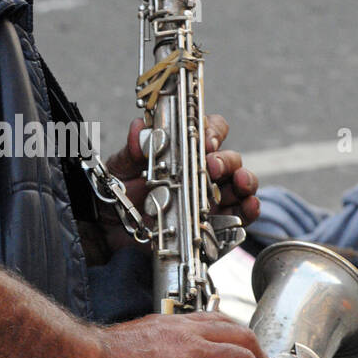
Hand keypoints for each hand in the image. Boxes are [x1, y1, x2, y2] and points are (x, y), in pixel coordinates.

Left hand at [99, 114, 260, 250]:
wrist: (109, 229)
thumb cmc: (118, 192)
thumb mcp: (120, 167)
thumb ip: (132, 149)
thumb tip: (139, 128)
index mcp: (184, 151)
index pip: (210, 131)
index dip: (213, 132)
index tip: (206, 142)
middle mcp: (202, 172)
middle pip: (229, 158)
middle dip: (225, 160)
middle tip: (212, 167)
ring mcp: (210, 198)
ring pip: (240, 184)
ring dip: (245, 181)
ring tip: (239, 183)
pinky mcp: (212, 225)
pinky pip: (239, 217)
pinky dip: (248, 211)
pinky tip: (249, 207)